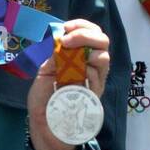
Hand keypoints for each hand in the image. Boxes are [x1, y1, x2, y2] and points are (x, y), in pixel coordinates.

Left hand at [28, 18, 110, 149]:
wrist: (45, 124)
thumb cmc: (45, 98)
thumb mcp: (45, 71)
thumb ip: (54, 56)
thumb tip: (59, 40)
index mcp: (79, 57)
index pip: (91, 33)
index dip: (82, 25)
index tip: (66, 26)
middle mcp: (91, 66)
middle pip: (103, 40)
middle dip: (86, 34)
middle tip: (68, 39)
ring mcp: (95, 79)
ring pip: (104, 56)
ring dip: (87, 50)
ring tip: (68, 54)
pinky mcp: (95, 92)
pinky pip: (96, 75)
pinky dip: (84, 70)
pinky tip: (71, 76)